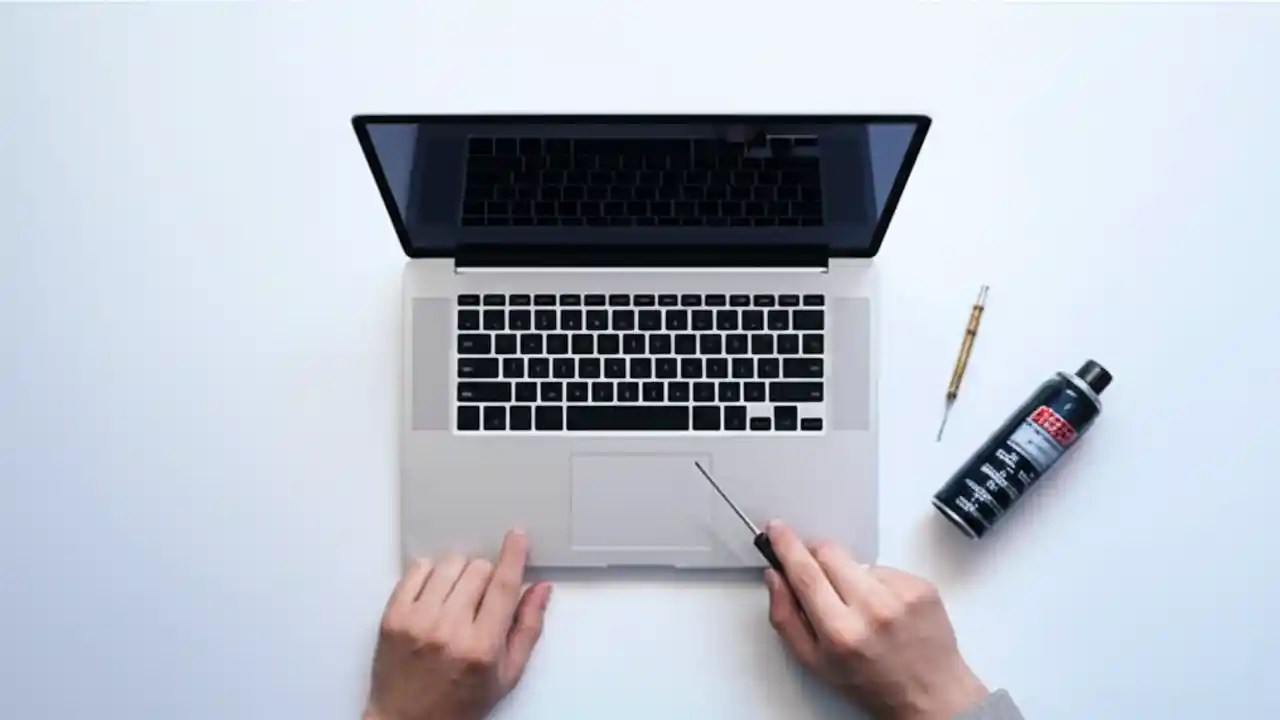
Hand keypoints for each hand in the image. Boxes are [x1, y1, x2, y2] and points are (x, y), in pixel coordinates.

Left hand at [365, 530, 552, 719]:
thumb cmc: (459, 702)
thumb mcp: (507, 674)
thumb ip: (527, 628)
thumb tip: (540, 588)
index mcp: (482, 647)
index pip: (503, 586)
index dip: (513, 555)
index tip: (517, 536)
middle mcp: (449, 631)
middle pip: (478, 569)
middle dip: (486, 576)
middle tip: (481, 598)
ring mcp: (417, 621)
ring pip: (449, 564)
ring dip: (459, 573)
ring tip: (456, 597)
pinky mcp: (393, 616)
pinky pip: (417, 569)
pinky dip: (430, 573)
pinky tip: (434, 594)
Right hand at [764, 521, 986, 719]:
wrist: (929, 694)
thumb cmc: (871, 683)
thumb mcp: (815, 663)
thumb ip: (785, 618)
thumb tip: (775, 576)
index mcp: (840, 632)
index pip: (805, 574)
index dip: (787, 546)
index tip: (777, 528)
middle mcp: (872, 609)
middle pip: (830, 553)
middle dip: (816, 556)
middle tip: (820, 575)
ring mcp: (900, 595)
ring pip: (857, 561)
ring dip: (851, 576)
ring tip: (863, 608)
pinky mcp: (921, 586)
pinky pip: (885, 569)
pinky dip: (879, 583)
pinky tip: (885, 609)